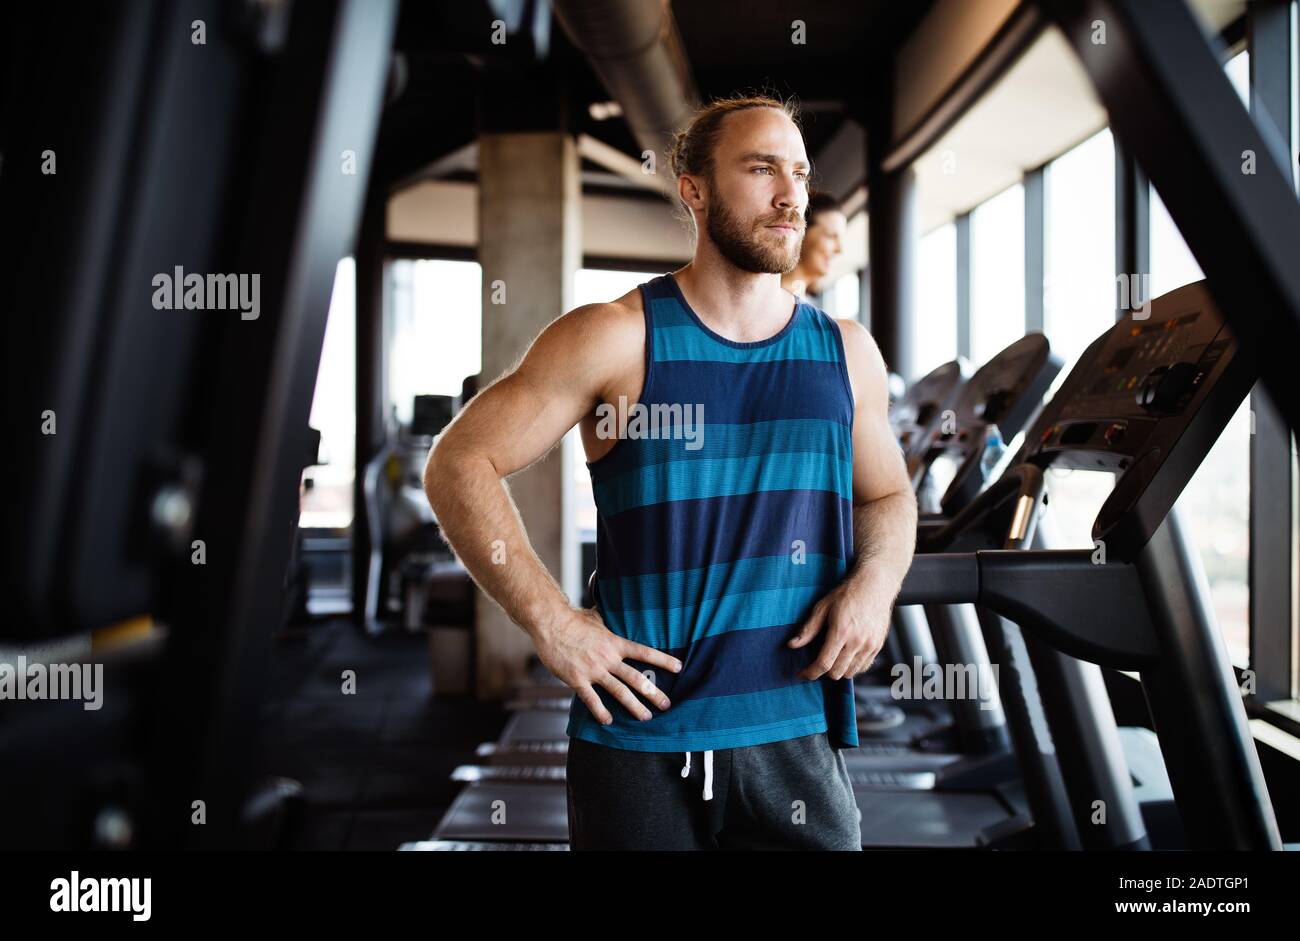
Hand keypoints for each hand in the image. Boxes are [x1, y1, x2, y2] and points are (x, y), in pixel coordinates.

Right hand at [533, 607, 681, 724]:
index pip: (644, 652)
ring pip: (619, 691)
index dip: (662, 660)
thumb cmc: (572, 619)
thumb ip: (605, 622)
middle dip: (653, 693)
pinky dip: (601, 711)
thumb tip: (609, 612)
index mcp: (614, 642)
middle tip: (666, 705)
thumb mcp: (595, 618)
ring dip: (634, 706)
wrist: (550, 623)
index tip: (679, 667)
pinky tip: (608, 721)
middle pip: (636, 678)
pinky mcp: (577, 679)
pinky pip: (592, 699)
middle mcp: (608, 658)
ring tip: (646, 717)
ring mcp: (594, 670)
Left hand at [788, 581, 890, 680]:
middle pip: (837, 673)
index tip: (802, 674)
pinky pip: (864, 667)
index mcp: (841, 631)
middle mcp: (857, 641)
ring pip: (850, 673)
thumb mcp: (823, 607)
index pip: (824, 663)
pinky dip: (852, 667)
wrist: (874, 585)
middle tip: (815, 664)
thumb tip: (792, 645)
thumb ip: (808, 629)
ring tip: (831, 658)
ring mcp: (870, 645)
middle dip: (823, 672)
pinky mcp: (878, 646)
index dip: (810, 673)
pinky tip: (845, 656)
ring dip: (838, 670)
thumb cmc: (847, 594)